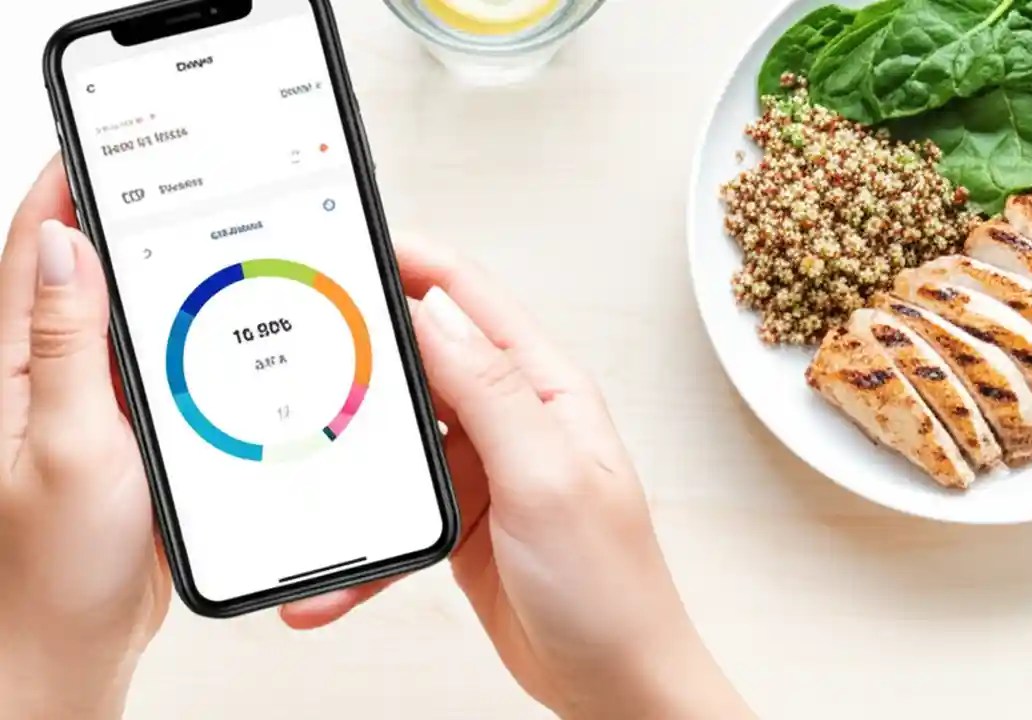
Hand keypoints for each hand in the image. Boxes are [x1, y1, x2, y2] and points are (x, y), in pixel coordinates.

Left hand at [0, 159, 170, 718]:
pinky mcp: (124, 426)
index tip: (112, 134)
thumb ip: (65, 345)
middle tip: (177, 166)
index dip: (71, 180)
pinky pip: (153, 358)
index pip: (38, 241)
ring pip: (125, 308)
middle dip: (124, 210)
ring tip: (202, 224)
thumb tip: (71, 246)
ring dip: (160, 269)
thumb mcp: (68, 447)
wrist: (71, 644)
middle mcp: (43, 368)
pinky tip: (212, 318)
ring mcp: (85, 396)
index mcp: (12, 361)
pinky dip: (184, 330)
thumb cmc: (48, 568)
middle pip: (83, 263)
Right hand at [280, 240, 754, 718]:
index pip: (470, 299)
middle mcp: (512, 418)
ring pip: (396, 437)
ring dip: (346, 462)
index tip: (343, 247)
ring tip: (297, 477)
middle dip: (356, 357)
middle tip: (291, 357)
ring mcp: (483, 467)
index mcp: (545, 390)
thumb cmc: (609, 586)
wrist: (613, 683)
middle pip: (420, 360)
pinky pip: (394, 509)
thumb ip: (491, 393)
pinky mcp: (459, 517)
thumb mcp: (548, 479)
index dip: (409, 263)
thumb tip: (437, 310)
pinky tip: (331, 578)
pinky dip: (361, 542)